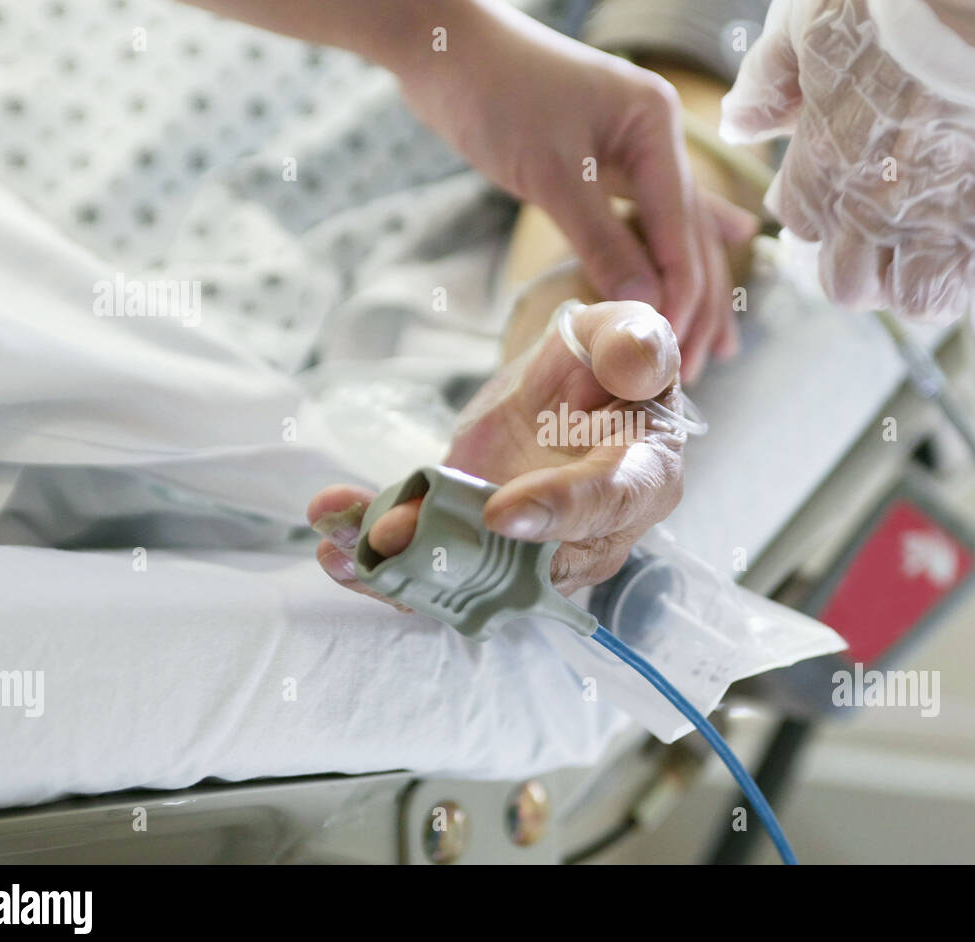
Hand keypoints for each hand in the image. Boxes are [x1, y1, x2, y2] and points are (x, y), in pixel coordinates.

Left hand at [309, 300, 686, 602]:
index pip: (607, 501)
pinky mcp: (477, 547)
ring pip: (468, 575)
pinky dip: (377, 559)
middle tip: (387, 535)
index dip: (556, 512)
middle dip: (450, 555)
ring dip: (398, 564)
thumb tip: (636, 363)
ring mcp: (528, 551)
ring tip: (338, 541)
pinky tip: (334, 532)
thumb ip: (634, 345)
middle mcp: (588, 534)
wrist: (567, 386)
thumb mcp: (624, 333)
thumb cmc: (607, 360)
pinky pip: (431, 564)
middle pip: (523, 562)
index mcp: (641, 476)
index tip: (499, 515)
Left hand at [394, 1, 744, 380]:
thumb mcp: (552, 174)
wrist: (446, 47)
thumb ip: (602, 241)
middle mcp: (656, 138)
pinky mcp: (604, 164)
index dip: (680, 296)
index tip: (670, 355)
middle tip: (690, 373)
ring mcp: (633, 150)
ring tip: (717, 349)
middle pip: (688, 236)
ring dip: (692, 291)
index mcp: (655, 128)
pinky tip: (730, 244)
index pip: (681, 228)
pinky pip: (647, 216)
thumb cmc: (495, 95)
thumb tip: (646, 308)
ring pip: (674, 233)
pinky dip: (671, 247)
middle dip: (694, 306)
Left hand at [721, 0, 974, 351]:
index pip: (804, 226)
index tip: (843, 200)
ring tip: (947, 264)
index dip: (821, 216)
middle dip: (865, 271)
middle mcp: (874, 214)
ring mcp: (944, 226)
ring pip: (920, 302)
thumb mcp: (806, 23)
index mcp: (821, 169)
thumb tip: (740, 124)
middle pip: (852, 286)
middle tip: (892, 245)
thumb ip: (769, 79)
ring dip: (928, 289)